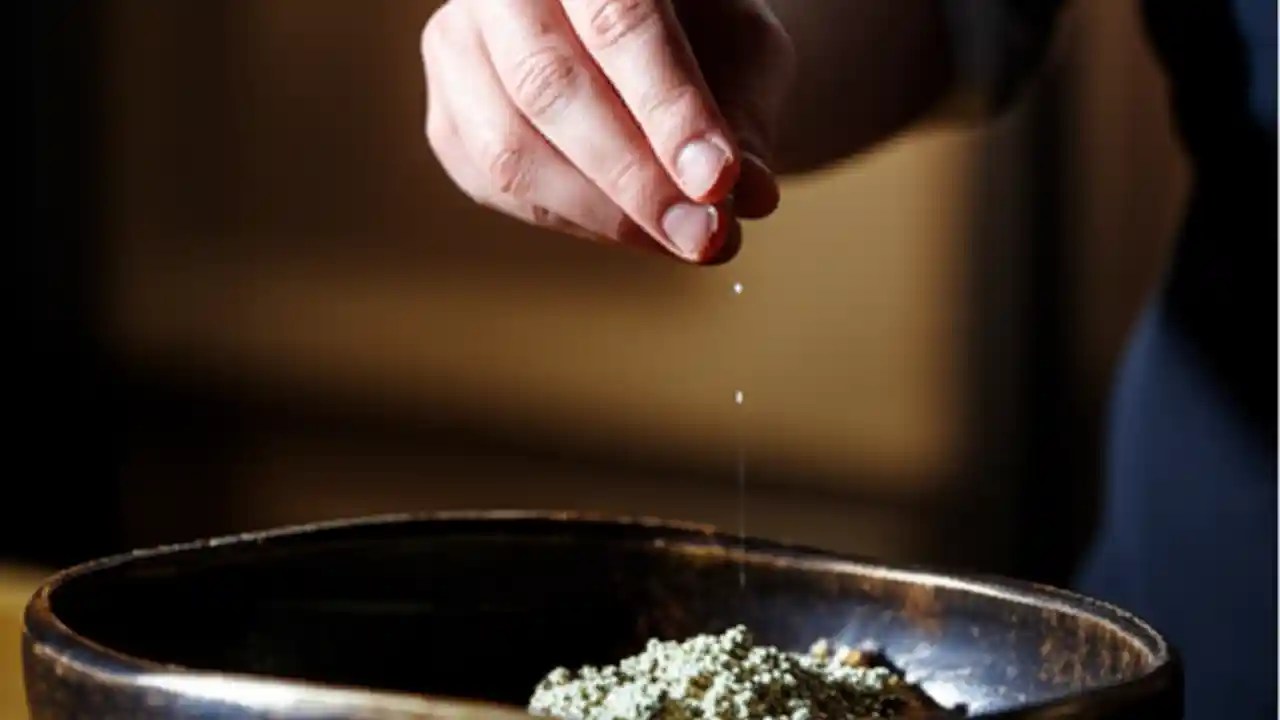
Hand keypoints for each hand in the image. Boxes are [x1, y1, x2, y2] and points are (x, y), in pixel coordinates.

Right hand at [420, 0, 794, 262]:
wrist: (643, 43)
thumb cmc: (702, 36)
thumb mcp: (745, 53)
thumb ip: (742, 116)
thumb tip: (747, 195)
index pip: (618, 20)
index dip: (668, 108)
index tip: (717, 180)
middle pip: (548, 85)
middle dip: (635, 178)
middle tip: (704, 234)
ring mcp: (458, 49)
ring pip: (510, 149)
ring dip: (606, 215)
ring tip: (684, 239)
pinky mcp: (448, 121)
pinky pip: (499, 188)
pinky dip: (576, 221)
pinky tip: (636, 228)